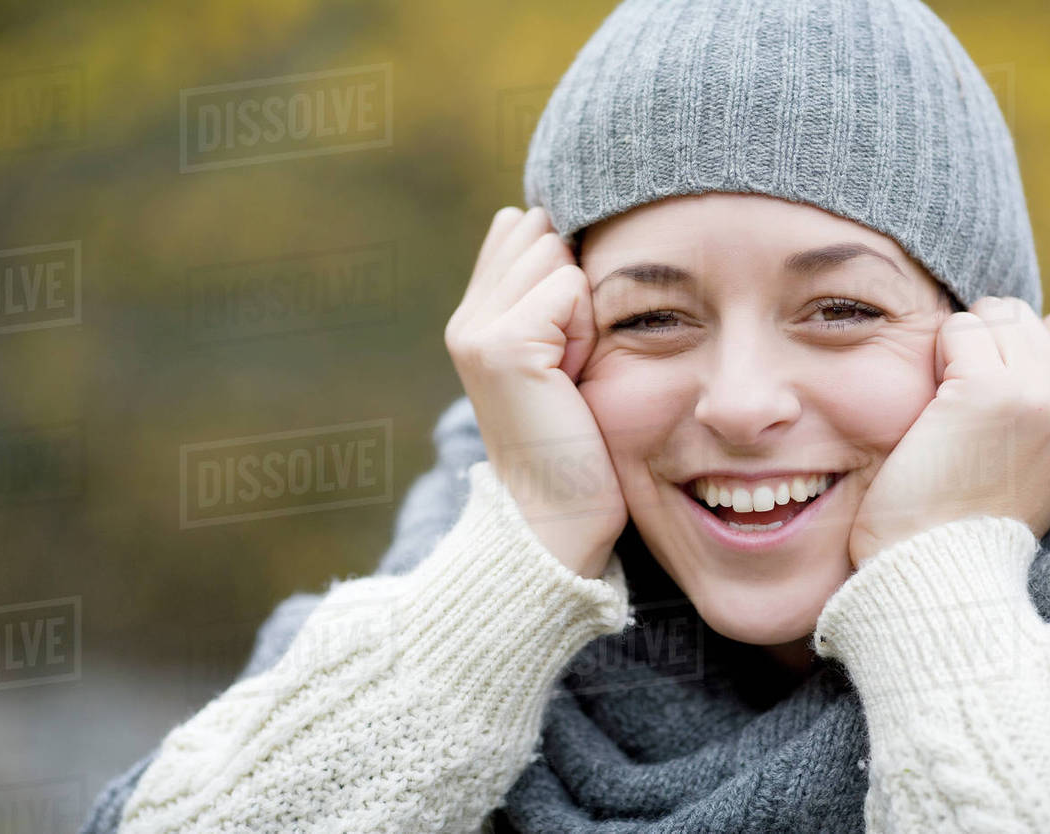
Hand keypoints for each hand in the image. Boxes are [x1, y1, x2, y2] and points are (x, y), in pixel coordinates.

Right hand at [444, 206, 628, 578]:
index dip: (561, 270)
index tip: (565, 342)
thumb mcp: (558, 356)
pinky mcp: (502, 344)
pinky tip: (570, 377)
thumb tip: (550, 221)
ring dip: (581, 309)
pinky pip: (569, 287)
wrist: (558, 517)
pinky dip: (584, 330)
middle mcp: (466, 318)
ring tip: (569, 369)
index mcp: (474, 316)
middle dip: (573, 286)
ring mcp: (476, 329)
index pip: (520, 227)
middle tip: (568, 361)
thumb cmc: (577, 442)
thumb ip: (545, 293)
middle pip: (541, 231)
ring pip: (555, 253)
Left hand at [847, 297, 1049, 568]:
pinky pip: (957, 329)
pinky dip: (934, 356)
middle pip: (1020, 315)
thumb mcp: (1033, 461)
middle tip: (955, 402)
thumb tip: (1007, 336)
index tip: (984, 397)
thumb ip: (1041, 403)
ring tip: (945, 405)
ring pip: (991, 315)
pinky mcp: (989, 390)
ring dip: (955, 347)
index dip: (1010, 347)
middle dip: (980, 342)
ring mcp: (1039, 394)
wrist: (936, 568)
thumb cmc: (960, 516)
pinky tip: (932, 406)